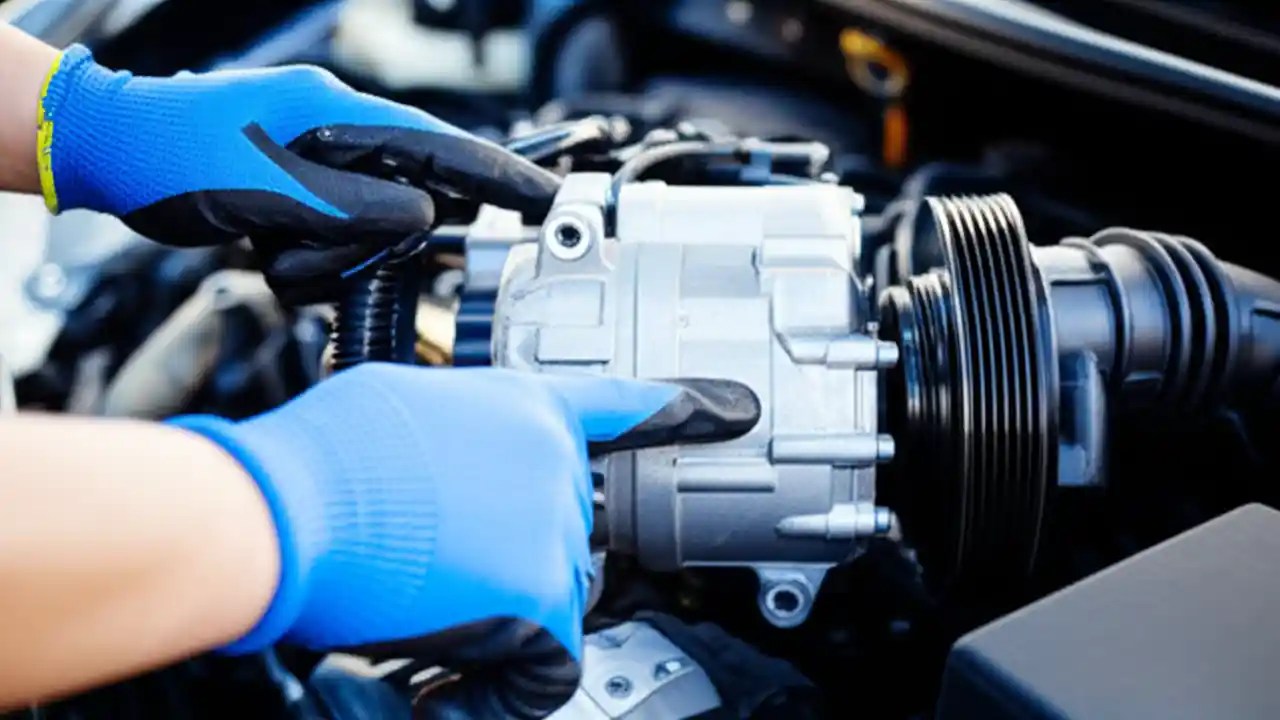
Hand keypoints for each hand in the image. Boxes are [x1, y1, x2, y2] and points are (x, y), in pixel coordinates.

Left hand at [36, 45, 558, 303]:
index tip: (552, 203)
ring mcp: (323, 173)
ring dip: (322, 259)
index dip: (505, 179)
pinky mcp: (303, 202)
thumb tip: (425, 222)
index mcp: (345, 119)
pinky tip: (261, 247)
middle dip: (364, 242)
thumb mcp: (270, 187)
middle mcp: (343, 143)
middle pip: (407, 209)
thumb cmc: (176, 154)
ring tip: (268, 243)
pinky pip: (333, 251)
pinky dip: (301, 263)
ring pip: (368, 240)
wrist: (110, 152)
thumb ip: (359, 208)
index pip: (448, 150)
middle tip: (305, 241)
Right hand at [168, 365, 757, 716]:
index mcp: (525, 409)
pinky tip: (442, 688)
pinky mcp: (542, 598)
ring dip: (501, 626)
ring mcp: (555, 531)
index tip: (735, 412)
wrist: (291, 508)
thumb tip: (451, 476)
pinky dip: (496, 692)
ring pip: (555, 599)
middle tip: (440, 584)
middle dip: (511, 567)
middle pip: (567, 534)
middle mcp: (556, 465)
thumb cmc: (322, 460)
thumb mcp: (402, 412)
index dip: (681, 411)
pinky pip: (547, 669)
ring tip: (423, 627)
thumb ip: (457, 439)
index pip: (621, 408)